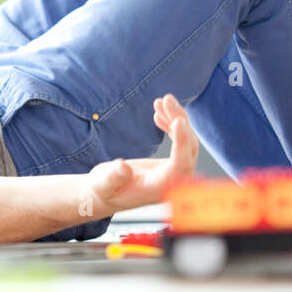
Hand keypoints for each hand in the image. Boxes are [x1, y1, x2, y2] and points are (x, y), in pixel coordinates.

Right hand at [86, 94, 199, 212]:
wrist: (105, 192)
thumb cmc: (104, 189)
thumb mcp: (102, 184)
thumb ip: (113, 177)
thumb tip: (123, 168)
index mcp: (160, 188)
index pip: (180, 165)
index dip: (182, 143)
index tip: (178, 121)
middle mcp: (172, 181)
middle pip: (188, 149)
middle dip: (179, 121)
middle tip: (166, 100)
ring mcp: (174, 172)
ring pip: (187, 142)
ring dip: (176, 118)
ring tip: (163, 100)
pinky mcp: (171, 164)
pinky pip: (180, 141)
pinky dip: (172, 124)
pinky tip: (159, 113)